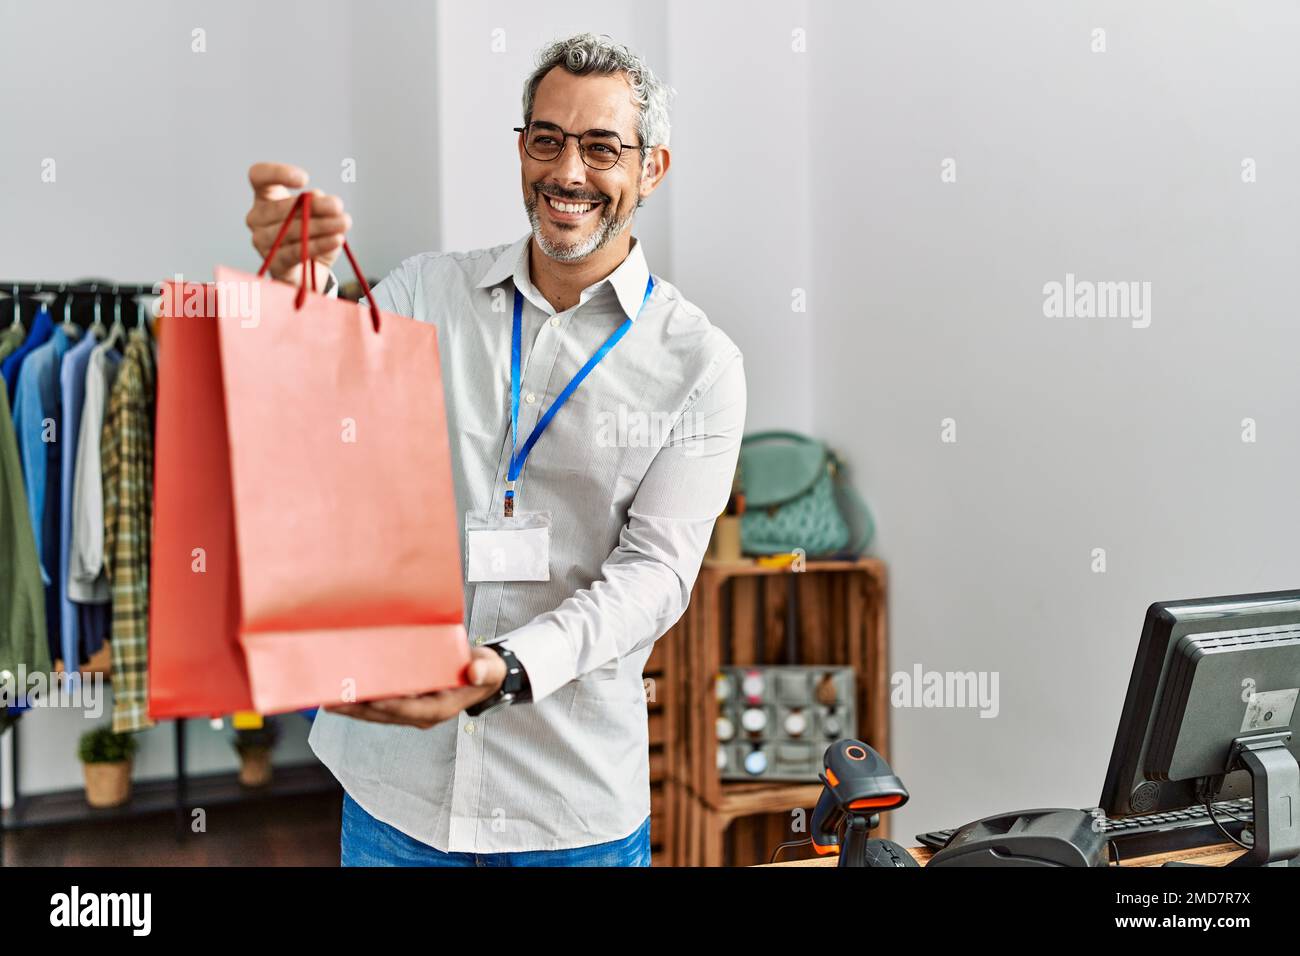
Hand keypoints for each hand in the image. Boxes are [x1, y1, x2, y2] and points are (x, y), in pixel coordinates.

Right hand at [245, 162, 351, 283]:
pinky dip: (319, 245)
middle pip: (280, 207)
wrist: (310, 271)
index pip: (259, 176)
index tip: (305, 179)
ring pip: (290, 230)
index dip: (277, 173)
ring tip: (344, 223)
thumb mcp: (319, 213)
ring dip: (321, 226)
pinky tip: (336, 239)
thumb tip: (317, 197)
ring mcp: (262, 242)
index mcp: (265, 197)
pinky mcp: (274, 264)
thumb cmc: (312, 234)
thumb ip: (317, 202)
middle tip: (338, 206)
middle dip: (313, 206)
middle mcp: (257, 218)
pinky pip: (297, 252)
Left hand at [322, 647, 507, 729]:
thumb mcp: (491, 668)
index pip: (409, 710)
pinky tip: (341, 694)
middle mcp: (422, 715)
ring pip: (376, 713)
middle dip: (358, 708)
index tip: (367, 698)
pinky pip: (378, 706)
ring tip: (326, 698)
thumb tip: (474, 672)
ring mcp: (411, 711)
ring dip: (352, 707)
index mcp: (440, 709)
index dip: (387, 705)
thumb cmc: (484, 670)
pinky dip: (359, 701)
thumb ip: (485, 669)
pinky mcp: (404, 704)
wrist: (483, 675)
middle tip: (332, 699)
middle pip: (385, 714)